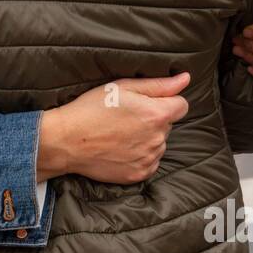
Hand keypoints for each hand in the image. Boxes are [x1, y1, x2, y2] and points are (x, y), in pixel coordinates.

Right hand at [37, 73, 190, 184]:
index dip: (165, 101)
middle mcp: (157, 139)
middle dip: (153, 119)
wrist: (67, 141)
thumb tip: (186, 78)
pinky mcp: (139, 174)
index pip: (181, 105)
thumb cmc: (91, 109)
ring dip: (147, 138)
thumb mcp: (122, 87)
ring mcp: (149, 159)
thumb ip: (158, 85)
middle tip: (125, 117)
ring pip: (158, 143)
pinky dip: (140, 155)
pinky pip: (150, 161)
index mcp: (156, 115)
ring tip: (119, 134)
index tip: (146, 103)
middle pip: (167, 125)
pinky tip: (120, 149)